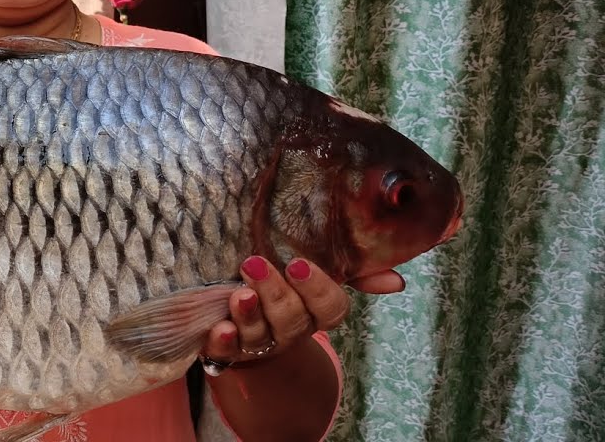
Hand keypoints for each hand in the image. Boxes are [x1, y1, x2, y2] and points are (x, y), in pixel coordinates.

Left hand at [201, 256, 383, 366]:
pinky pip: (225, 352)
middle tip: (254, 264)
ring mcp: (258, 343)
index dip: (316, 289)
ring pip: (259, 334)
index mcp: (314, 315)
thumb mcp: (315, 280)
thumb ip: (354, 275)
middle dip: (275, 293)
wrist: (247, 330)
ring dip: (249, 315)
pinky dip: (222, 341)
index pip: (329, 308)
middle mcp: (289, 332)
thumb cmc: (286, 292)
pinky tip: (219, 328)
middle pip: (291, 319)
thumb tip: (397, 281)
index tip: (297, 264)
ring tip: (238, 294)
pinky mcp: (226, 349)